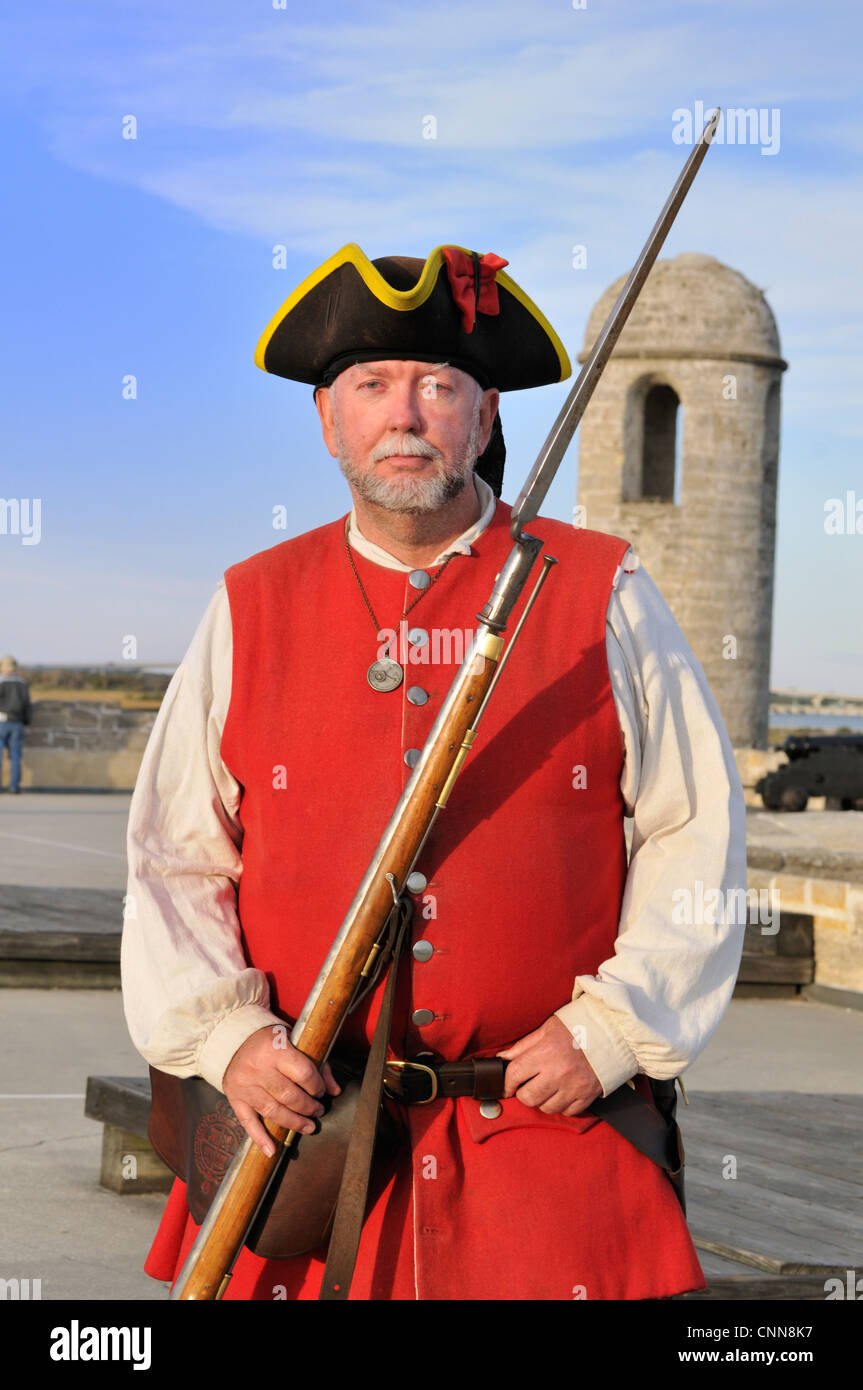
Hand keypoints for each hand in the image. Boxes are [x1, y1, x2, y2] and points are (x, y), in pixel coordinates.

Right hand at [222, 1025, 340, 1156]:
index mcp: (275, 1049)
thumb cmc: (272, 1042)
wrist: (235, 1040)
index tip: (321, 1092)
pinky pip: (247, 1121)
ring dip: (294, 1123)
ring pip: (272, 1111)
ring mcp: (244, 1084)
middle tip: (318, 1111)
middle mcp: (258, 1067)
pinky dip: (260, 1138)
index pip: (303, 1073)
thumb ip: (317, 1065)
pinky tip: (272, 1150)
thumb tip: (334, 1090)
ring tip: (308, 1127)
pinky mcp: (235, 1097)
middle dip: (308, 1108)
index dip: (317, 1087)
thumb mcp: (295, 1042)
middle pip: (289, 1096)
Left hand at [497, 1015, 602, 1115]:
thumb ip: (523, 1046)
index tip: (507, 1086)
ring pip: (546, 1108)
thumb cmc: (577, 1027)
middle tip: (528, 1086)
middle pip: (528, 1097)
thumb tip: (503, 1058)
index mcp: (545, 1052)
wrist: (611, 1034)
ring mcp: (573, 1087)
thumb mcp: (547, 1029)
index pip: (515, 1074)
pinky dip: (562, 1105)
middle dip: (523, 1094)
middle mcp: (558, 1072)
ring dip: (543, 1101)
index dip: (507, 1082)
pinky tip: (563, 1092)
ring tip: (548, 1088)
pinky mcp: (586, 1096)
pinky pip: (567, 1112)